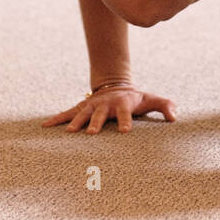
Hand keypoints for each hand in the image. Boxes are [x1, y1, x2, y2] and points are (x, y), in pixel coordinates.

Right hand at [43, 85, 176, 134]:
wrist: (116, 86)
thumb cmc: (135, 98)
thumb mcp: (150, 99)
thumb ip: (165, 106)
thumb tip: (175, 117)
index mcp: (123, 104)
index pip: (126, 113)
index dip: (126, 121)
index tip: (126, 131)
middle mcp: (105, 104)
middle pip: (100, 114)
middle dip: (95, 122)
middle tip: (92, 133)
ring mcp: (91, 106)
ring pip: (82, 114)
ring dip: (75, 122)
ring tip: (68, 133)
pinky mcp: (81, 108)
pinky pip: (67, 113)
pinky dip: (56, 119)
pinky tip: (44, 127)